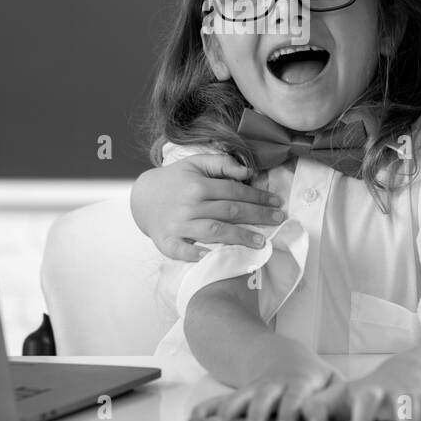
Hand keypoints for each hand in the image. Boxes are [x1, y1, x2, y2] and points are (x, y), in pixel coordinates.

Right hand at [131, 155, 284, 261]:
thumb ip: (221, 163)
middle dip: (257, 216)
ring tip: (261, 242)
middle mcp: (190, 204)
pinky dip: (196, 254)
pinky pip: (182, 250)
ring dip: (239, 237)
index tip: (276, 203)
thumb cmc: (175, 180)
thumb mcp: (195, 163)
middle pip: (229, 211)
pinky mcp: (167, 241)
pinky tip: (213, 257)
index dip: (258, 196)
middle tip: (279, 220)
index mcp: (198, 185)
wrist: (142, 197)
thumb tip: (247, 172)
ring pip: (214, 231)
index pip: (234, 191)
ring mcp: (178, 224)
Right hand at [188, 342, 339, 420]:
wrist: (283, 356)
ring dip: (229, 411)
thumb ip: (338, 398)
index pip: (298, 396)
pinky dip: (206, 410)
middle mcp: (274, 387)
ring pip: (239, 399)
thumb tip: (349, 413)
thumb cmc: (314, 378)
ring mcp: (254, 391)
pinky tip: (194, 419)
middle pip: (265, 398)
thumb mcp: (332, 382)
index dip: (296, 409)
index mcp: (299, 383)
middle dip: (258, 412)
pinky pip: (219, 402)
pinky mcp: (239, 396)